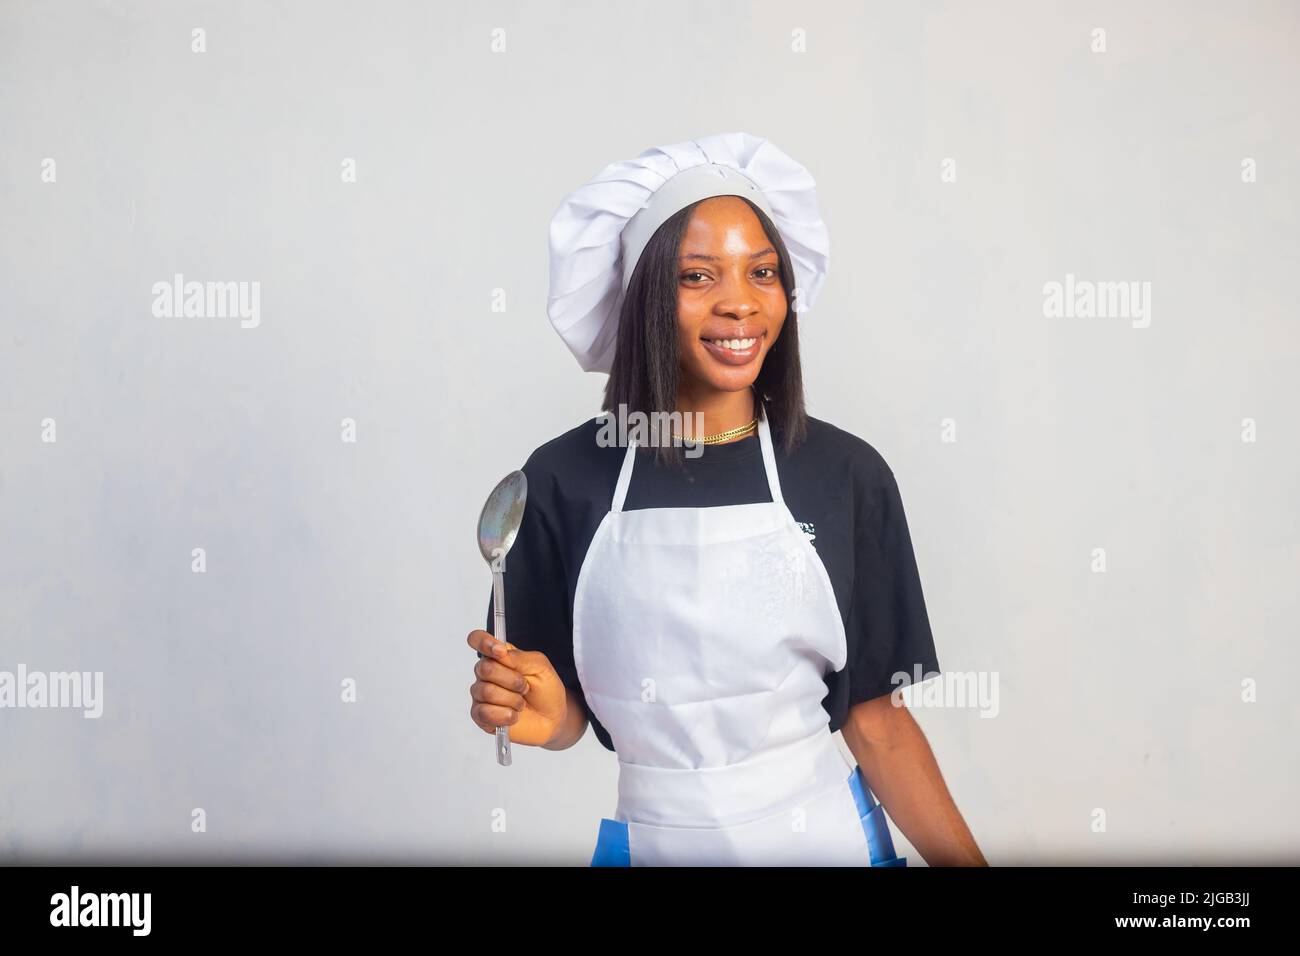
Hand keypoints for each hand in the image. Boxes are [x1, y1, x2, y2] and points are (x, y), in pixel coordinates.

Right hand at [466, 629, 567, 746]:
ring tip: (521, 704)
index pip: (477, 640)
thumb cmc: (546, 690)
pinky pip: (484, 712)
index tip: (499, 651)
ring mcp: (480, 695)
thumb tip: (499, 652)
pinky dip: (505, 715)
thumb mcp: (540, 667)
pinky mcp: (480, 716)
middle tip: (525, 687)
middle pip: (484, 669)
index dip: (483, 642)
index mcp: (498, 656)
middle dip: (512, 680)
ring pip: (487, 691)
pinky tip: (514, 715)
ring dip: (512, 699)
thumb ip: (518, 657)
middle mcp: (485, 674)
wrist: (552, 719)